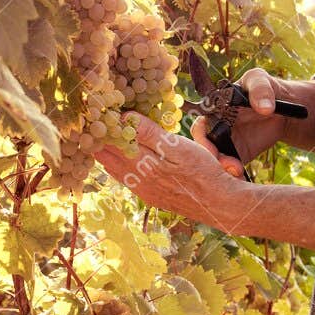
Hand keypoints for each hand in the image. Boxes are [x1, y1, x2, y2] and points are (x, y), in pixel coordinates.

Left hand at [95, 113, 233, 221]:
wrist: (218, 204)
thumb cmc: (203, 172)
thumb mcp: (179, 147)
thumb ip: (150, 133)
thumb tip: (125, 118)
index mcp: (142, 164)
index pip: (111, 141)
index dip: (103, 125)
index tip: (98, 110)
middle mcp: (137, 179)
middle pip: (106, 156)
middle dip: (99, 138)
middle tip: (95, 120)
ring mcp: (142, 190)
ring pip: (112, 169)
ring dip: (105, 152)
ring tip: (100, 136)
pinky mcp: (149, 196)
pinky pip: (123, 179)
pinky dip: (115, 165)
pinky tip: (117, 159)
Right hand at [190, 68, 288, 178]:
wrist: (283, 108)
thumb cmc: (265, 88)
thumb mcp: (260, 80)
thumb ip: (260, 90)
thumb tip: (265, 108)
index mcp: (213, 108)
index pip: (201, 125)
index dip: (203, 138)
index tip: (212, 149)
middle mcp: (214, 127)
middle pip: (203, 147)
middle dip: (211, 159)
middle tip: (226, 165)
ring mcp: (225, 143)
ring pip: (215, 160)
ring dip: (222, 168)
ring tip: (237, 171)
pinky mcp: (237, 155)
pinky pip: (230, 167)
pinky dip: (233, 174)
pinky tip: (241, 176)